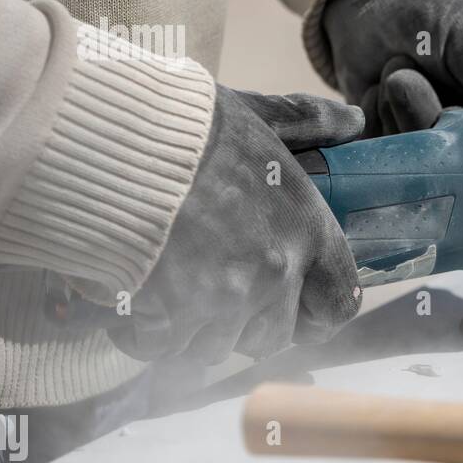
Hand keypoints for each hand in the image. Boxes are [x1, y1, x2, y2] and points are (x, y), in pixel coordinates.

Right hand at [105, 86, 363, 363]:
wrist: (109, 142)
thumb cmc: (184, 125)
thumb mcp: (257, 115)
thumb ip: (308, 123)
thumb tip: (353, 120)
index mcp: (304, 228)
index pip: (338, 303)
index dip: (317, 315)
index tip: (297, 312)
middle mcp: (273, 273)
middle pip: (271, 337)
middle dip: (244, 325)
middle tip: (212, 291)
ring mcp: (222, 300)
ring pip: (213, 346)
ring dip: (190, 329)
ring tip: (166, 286)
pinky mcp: (169, 317)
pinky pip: (160, 347)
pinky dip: (143, 332)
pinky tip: (130, 296)